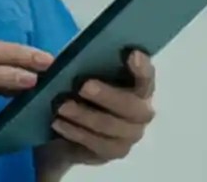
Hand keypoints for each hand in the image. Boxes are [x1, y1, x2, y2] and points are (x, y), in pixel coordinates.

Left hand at [38, 50, 156, 172]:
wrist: (80, 126)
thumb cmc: (89, 92)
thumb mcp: (90, 74)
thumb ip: (91, 63)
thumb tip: (67, 57)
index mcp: (142, 86)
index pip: (147, 75)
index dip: (142, 66)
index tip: (132, 54)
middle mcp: (143, 111)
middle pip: (130, 106)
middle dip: (107, 95)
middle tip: (84, 86)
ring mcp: (131, 134)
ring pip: (109, 126)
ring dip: (84, 115)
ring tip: (61, 106)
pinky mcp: (115, 152)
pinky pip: (96, 144)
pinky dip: (75, 132)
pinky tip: (59, 123)